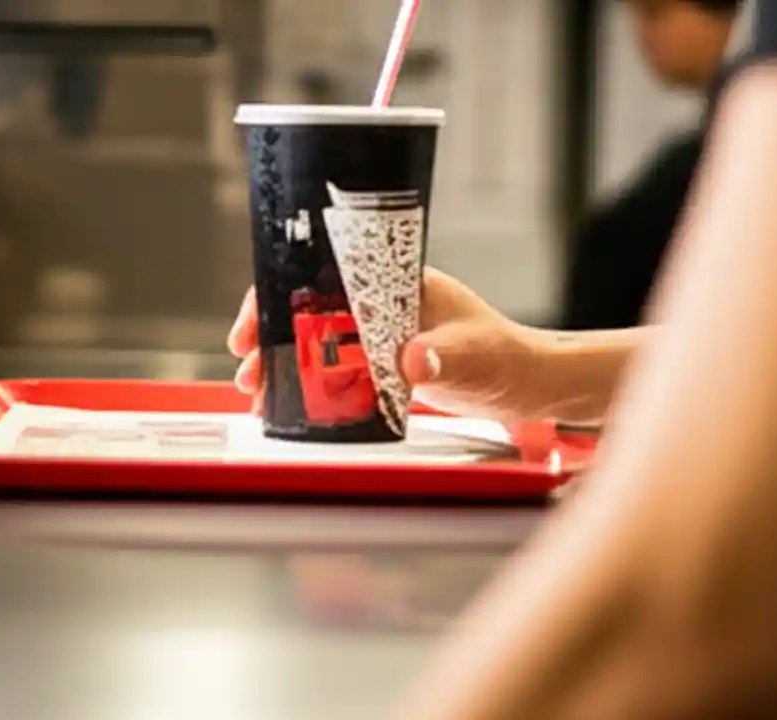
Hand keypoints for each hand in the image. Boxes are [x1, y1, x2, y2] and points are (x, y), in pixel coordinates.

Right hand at [226, 268, 602, 423]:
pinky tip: (291, 405)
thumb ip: (444, 356)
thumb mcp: (475, 356)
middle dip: (271, 333)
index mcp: (397, 281)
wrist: (527, 383)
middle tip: (248, 365)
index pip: (325, 273)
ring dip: (284, 362)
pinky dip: (309, 383)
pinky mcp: (383, 362)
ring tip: (259, 391)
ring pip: (315, 338)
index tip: (257, 322)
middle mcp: (382, 302)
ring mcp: (380, 332)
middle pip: (310, 306)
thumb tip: (411, 360)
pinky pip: (334, 367)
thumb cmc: (507, 358)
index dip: (282, 293)